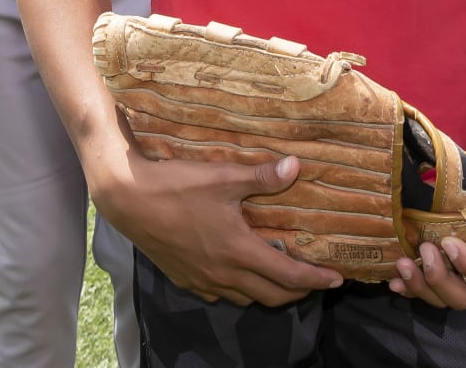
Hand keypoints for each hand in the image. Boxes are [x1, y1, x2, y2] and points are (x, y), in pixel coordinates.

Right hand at [96, 152, 345, 306]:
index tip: (336, 279)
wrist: (128, 199)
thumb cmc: (177, 186)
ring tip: (279, 275)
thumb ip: (262, 177)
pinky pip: (220, 295)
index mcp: (239, 251)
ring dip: (268, 292)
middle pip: (271, 296)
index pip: (289, 275)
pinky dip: (238, 291)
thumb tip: (296, 167)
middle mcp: (224, 274)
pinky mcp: (184, 278)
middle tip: (313, 280)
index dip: (315, 279)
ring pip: (246, 299)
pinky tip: (237, 273)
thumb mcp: (223, 177)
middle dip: (298, 292)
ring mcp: (202, 280)